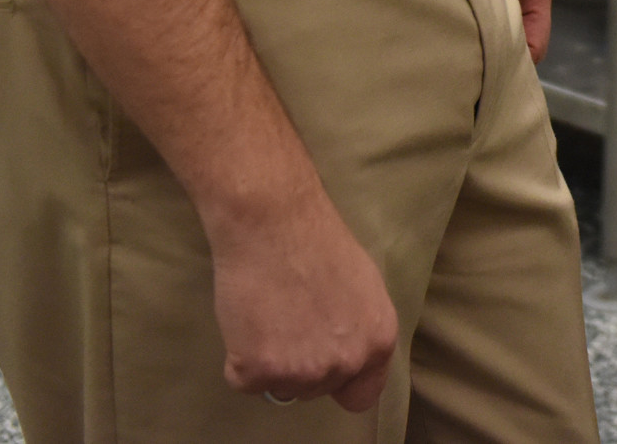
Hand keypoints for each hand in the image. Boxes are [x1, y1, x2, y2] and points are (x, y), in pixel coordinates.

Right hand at [208, 188, 396, 411]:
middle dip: (301, 362)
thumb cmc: (317, 240)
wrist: (273, 221)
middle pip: (315, 390)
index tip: (324, 362)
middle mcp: (344, 363)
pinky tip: (248, 317)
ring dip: (269, 360)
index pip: (362, 396)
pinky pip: (243, 380)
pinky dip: (239, 355)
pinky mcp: (258, 371)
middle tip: (289, 316)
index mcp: (377, 342)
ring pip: (279, 387)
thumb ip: (358, 327)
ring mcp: (301, 372)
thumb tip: (346, 349)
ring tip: (269, 311)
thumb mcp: (363, 285)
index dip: (340, 381)